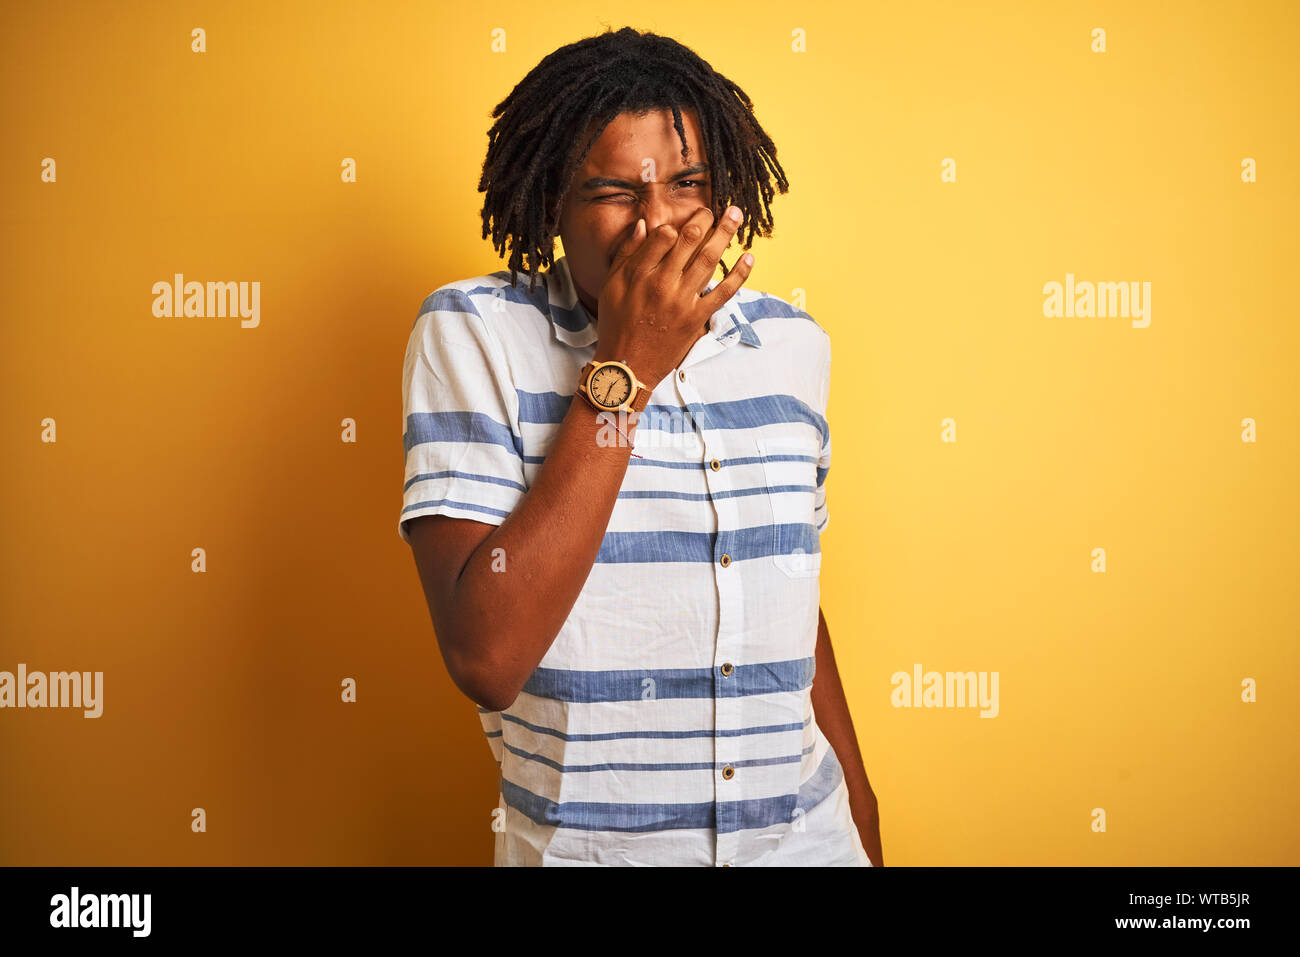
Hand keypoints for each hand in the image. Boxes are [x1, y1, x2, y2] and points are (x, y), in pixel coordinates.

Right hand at [592, 204, 753, 387]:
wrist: (627, 366)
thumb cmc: (616, 324)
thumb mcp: (611, 286)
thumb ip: (627, 253)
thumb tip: (645, 225)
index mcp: (638, 273)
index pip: (664, 236)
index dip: (679, 223)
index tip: (688, 218)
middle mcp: (661, 283)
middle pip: (689, 241)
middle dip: (705, 219)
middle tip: (716, 208)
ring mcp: (680, 301)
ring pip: (707, 260)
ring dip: (725, 234)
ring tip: (735, 215)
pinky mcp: (696, 319)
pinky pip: (722, 292)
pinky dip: (738, 275)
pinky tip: (748, 258)